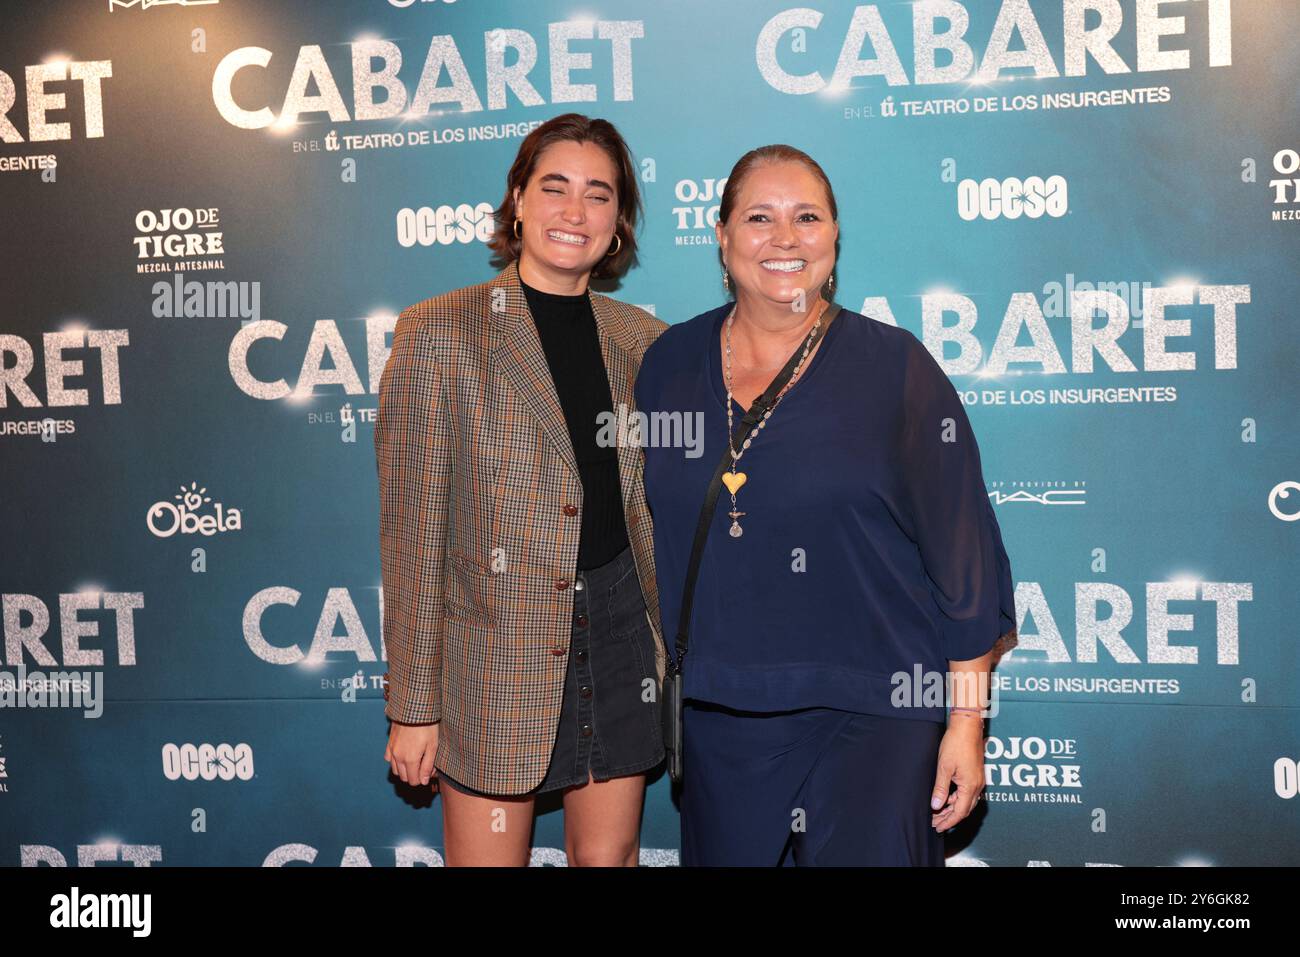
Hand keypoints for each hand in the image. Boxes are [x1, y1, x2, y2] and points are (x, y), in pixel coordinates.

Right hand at [385, 721, 439, 790]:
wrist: (414, 708)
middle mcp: (398, 757)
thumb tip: (424, 781)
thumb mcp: (433, 746)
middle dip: (414, 775)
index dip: (422, 779)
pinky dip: (395, 761)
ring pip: (396, 770)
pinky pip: (389, 759)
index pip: (413, 781)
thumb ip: (428, 766)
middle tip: (424, 765)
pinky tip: (404, 754)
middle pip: (404, 778)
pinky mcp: (389, 743)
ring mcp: (392, 750)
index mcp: (410, 760)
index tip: (429, 770)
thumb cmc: (427, 726)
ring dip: (405, 770)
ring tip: (416, 760)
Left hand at [930, 716, 984, 832]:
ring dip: (952, 808)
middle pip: (964, 809)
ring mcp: (977, 780)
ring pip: (966, 802)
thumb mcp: (944, 767)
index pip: (960, 812)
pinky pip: (967, 793)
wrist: (967, 727)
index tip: (937, 827)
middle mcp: (977, 786)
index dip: (948, 821)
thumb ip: (941, 788)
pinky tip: (945, 798)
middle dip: (949, 818)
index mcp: (970, 786)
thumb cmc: (956, 744)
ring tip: (937, 812)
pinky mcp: (975, 775)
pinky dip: (956, 799)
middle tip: (935, 823)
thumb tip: (936, 805)